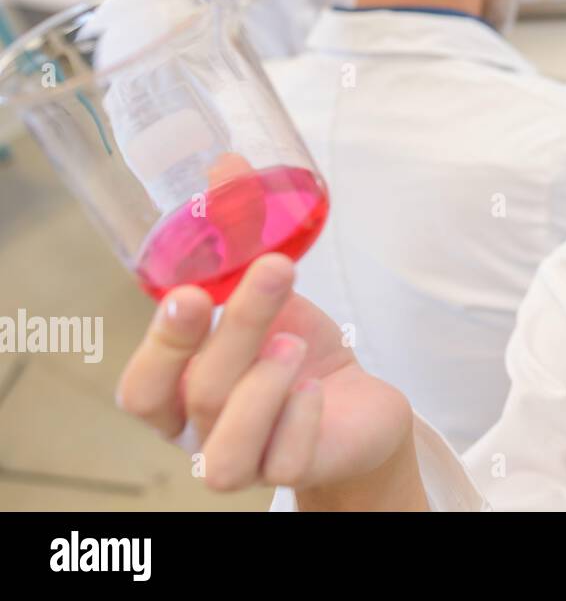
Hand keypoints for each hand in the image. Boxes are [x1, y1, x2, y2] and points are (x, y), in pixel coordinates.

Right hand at [116, 253, 419, 502]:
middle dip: (237, 326)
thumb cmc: (295, 351)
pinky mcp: (293, 470)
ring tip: (294, 343)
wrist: (355, 405)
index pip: (141, 387)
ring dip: (263, 387)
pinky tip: (317, 388)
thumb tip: (227, 163)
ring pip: (228, 446)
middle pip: (200, 391)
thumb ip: (239, 235)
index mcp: (178, 391)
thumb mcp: (268, 289)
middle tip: (272, 273)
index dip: (159, 345)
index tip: (189, 292)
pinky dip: (300, 420)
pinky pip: (284, 461)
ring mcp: (246, 459)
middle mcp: (201, 432)